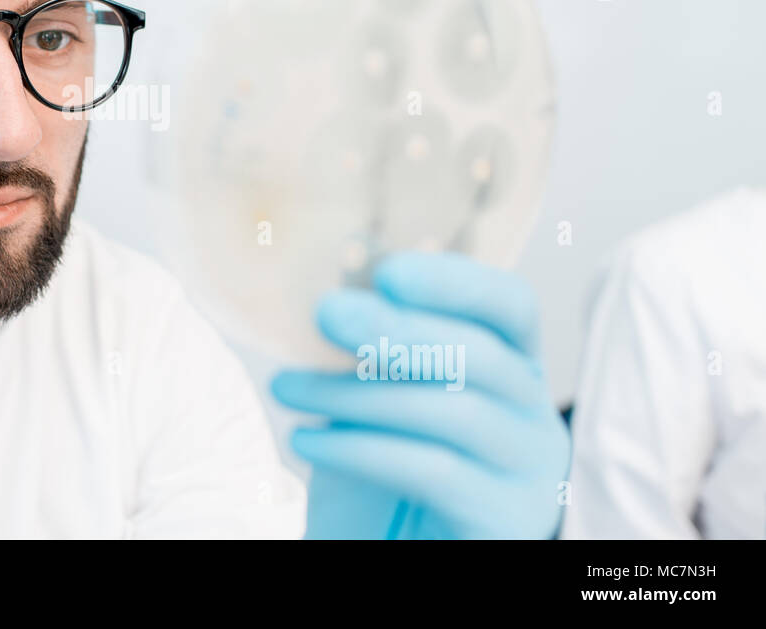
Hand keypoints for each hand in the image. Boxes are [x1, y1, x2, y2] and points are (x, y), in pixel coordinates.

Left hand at [270, 252, 569, 538]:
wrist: (389, 547)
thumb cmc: (387, 468)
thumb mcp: (380, 396)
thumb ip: (372, 346)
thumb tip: (330, 294)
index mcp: (512, 365)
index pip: (509, 305)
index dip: (455, 282)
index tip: (388, 271)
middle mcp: (533, 413)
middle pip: (480, 356)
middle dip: (395, 329)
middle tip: (325, 313)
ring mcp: (529, 471)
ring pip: (454, 413)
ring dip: (358, 393)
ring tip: (285, 386)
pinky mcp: (505, 521)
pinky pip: (434, 472)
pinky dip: (360, 449)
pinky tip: (306, 438)